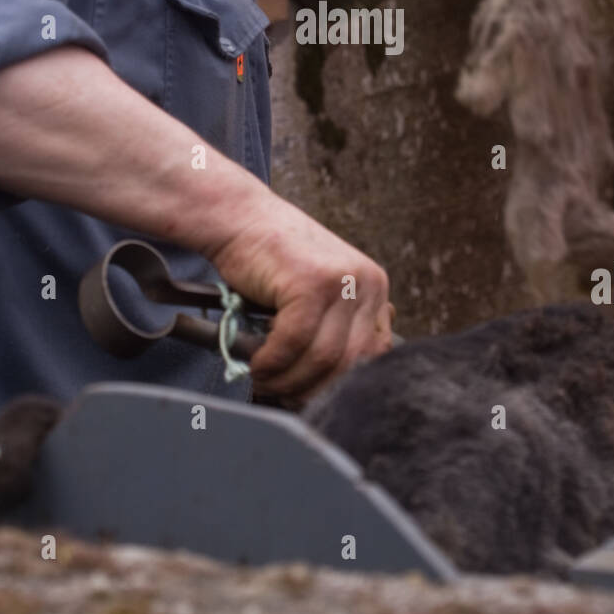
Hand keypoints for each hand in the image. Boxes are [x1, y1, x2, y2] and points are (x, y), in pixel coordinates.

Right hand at [206, 188, 394, 404]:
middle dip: (313, 389)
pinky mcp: (311, 283)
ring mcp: (341, 281)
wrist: (240, 219)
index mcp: (373, 287)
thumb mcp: (317, 293)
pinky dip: (271, 362)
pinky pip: (293, 343)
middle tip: (283, 395)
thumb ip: (334, 328)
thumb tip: (332, 384)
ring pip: (322, 358)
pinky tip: (256, 363)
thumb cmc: (271, 260)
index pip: (373, 354)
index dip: (341, 384)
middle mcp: (366, 282)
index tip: (312, 395)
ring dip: (288, 380)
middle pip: (350, 362)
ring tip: (264, 379)